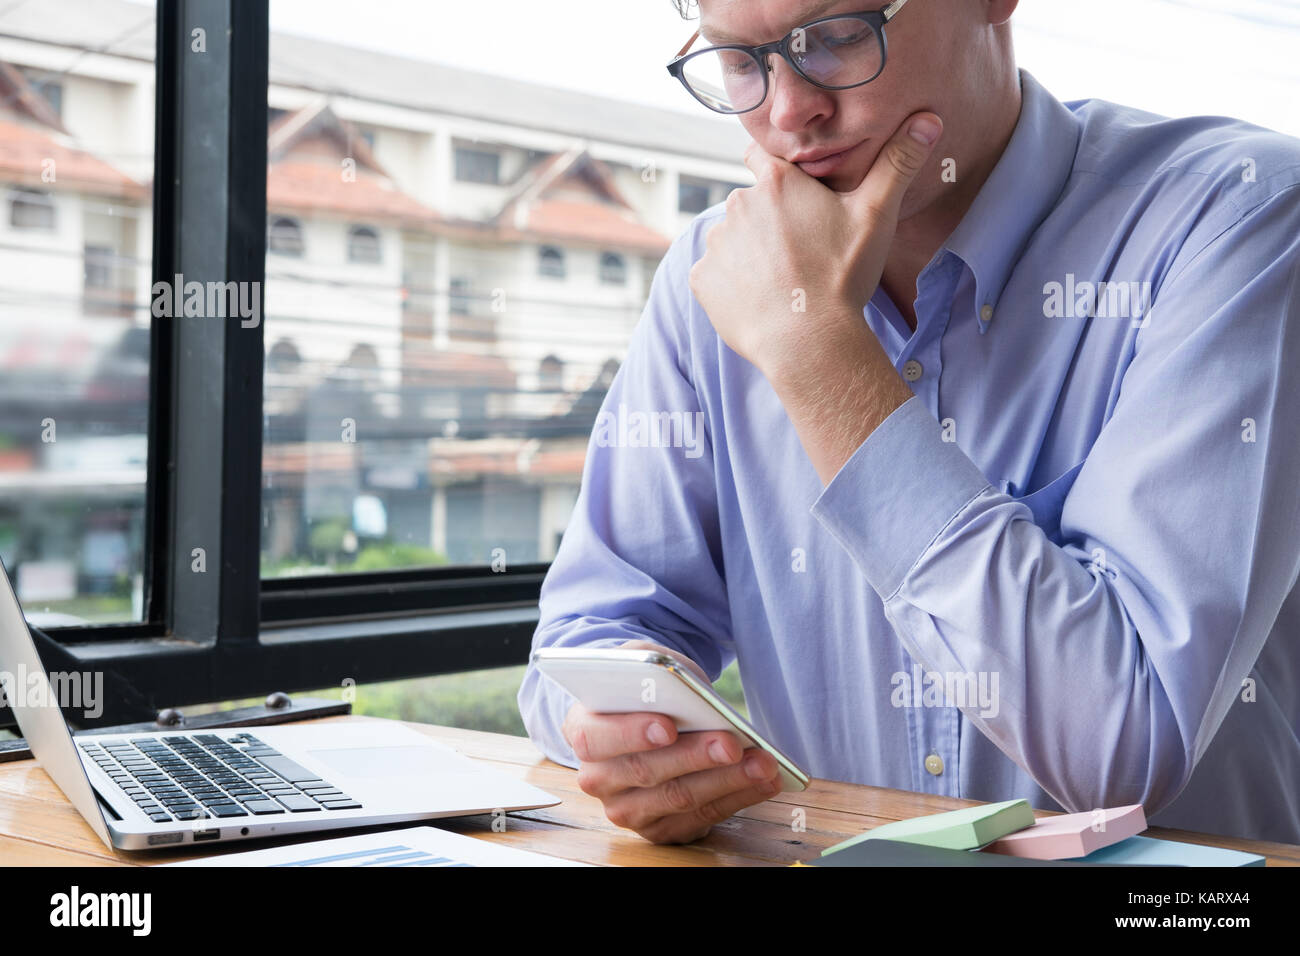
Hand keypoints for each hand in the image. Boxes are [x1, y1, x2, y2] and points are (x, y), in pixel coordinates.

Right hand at [560, 639, 781, 843]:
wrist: (647, 717)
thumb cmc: (645, 687)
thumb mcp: (641, 662)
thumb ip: (649, 666)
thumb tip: (678, 685)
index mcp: (581, 730)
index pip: (596, 738)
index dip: (632, 733)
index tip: (668, 727)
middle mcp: (596, 777)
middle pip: (645, 771)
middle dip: (695, 757)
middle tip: (732, 744)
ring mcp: (625, 808)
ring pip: (678, 798)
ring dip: (727, 780)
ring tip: (762, 763)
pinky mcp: (658, 829)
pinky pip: (700, 817)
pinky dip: (737, 798)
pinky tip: (763, 781)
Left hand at [687, 112, 941, 379]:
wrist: (809, 342)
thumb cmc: (843, 277)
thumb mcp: (876, 216)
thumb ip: (897, 164)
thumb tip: (929, 119)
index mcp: (777, 183)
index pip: (761, 156)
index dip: (776, 172)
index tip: (792, 195)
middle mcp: (738, 205)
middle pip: (751, 204)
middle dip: (769, 222)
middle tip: (801, 253)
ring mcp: (717, 243)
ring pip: (733, 239)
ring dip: (751, 253)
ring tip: (783, 280)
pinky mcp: (702, 279)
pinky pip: (715, 274)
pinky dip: (732, 284)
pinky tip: (761, 299)